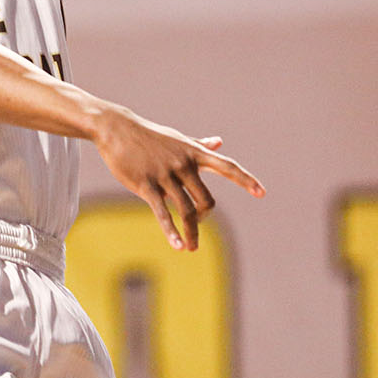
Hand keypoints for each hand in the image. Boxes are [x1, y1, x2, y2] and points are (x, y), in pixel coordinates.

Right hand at [90, 108, 264, 250]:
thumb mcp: (177, 139)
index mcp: (194, 152)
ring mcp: (165, 175)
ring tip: (191, 249)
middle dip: (204, 216)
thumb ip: (199, 145)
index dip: (245, 180)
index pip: (227, 166)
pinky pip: (162, 213)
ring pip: (186, 210)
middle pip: (206, 199)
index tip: (262, 193)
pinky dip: (172, 232)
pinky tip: (178, 246)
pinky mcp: (145, 185)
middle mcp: (184, 163)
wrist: (116, 128)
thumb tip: (219, 141)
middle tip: (196, 224)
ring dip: (191, 233)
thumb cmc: (149, 135)